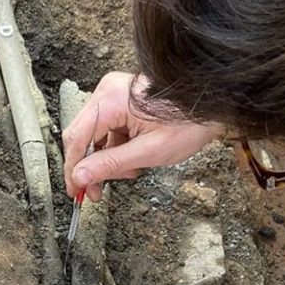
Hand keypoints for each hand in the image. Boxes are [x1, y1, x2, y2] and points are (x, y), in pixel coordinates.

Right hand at [62, 72, 222, 201]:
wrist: (211, 106)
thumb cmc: (188, 124)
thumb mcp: (148, 152)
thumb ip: (110, 165)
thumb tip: (80, 177)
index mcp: (110, 100)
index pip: (77, 138)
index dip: (73, 168)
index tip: (75, 190)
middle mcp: (107, 92)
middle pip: (82, 136)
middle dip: (90, 166)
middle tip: (94, 192)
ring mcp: (114, 94)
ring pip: (95, 135)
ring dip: (105, 159)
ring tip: (127, 173)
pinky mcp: (122, 101)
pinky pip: (108, 129)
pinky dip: (115, 148)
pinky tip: (131, 161)